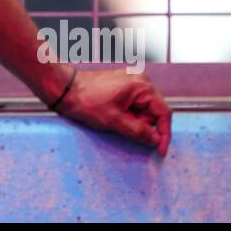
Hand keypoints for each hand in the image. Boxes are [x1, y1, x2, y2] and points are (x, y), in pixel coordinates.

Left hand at [54, 69, 171, 155]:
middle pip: (154, 111)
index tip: (160, 150)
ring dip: (135, 121)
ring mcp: (132, 82)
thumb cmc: (86, 101)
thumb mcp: (114, 121)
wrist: (65, 89)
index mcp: (141, 85)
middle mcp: (140, 80)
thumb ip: (138, 132)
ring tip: (114, 121)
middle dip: (144, 126)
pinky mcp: (123, 87)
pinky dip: (128, 116)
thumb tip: (156, 141)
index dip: (164, 134)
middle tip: (125, 130)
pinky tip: (113, 116)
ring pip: (144, 110)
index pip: (164, 112)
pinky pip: (134, 105)